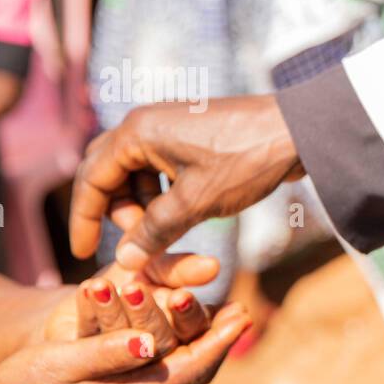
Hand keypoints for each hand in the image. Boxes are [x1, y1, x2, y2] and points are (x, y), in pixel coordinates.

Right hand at [0, 301, 250, 383]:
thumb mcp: (63, 362)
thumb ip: (108, 352)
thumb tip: (149, 343)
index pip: (191, 370)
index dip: (219, 342)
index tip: (242, 316)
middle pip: (193, 375)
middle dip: (217, 343)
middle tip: (239, 312)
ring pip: (179, 376)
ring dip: (200, 346)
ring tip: (218, 317)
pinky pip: (160, 376)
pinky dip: (176, 353)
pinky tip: (177, 334)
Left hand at [41, 252, 219, 344]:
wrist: (87, 299)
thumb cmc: (133, 282)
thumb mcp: (155, 269)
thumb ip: (180, 269)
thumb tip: (213, 267)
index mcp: (184, 331)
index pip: (195, 330)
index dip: (190, 315)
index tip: (180, 296)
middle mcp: (158, 352)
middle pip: (162, 343)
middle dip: (149, 316)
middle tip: (136, 290)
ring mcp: (119, 360)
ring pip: (122, 342)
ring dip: (113, 314)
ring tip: (101, 286)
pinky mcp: (83, 359)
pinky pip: (89, 337)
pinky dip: (89, 310)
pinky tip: (87, 289)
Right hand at [68, 94, 301, 269]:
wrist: (300, 131)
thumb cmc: (247, 161)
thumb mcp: (197, 202)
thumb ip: (156, 230)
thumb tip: (124, 260)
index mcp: (137, 132)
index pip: (91, 178)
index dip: (84, 218)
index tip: (83, 253)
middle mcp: (146, 123)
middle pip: (109, 173)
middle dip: (116, 212)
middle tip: (135, 245)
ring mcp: (170, 127)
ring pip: (137, 174)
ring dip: (143, 207)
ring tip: (165, 235)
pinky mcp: (191, 137)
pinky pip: (162, 170)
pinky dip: (164, 195)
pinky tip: (182, 216)